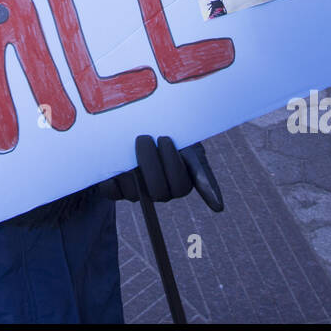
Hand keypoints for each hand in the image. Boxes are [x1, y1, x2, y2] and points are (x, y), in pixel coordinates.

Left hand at [96, 135, 223, 212]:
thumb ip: (201, 173)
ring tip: (128, 143)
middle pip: (158, 190)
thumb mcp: (188, 147)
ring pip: (134, 193)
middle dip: (151, 162)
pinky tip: (115, 159)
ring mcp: (135, 191)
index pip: (180, 186)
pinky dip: (112, 176)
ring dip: (131, 167)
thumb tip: (219, 208)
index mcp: (178, 183)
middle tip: (144, 137)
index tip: (165, 139)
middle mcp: (157, 191)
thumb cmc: (170, 133)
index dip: (172, 163)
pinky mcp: (113, 188)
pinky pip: (111, 190)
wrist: (137, 122)